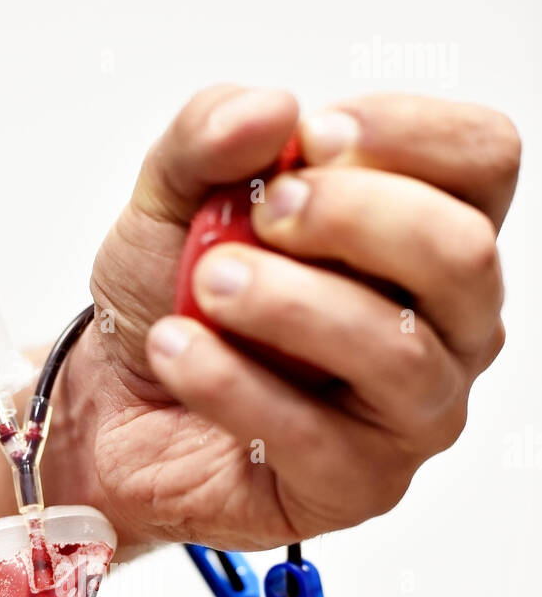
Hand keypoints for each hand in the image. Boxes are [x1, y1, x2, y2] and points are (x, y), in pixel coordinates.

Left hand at [51, 86, 519, 552]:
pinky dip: (233, 385)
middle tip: (261, 213)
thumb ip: (211, 135)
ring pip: (396, 350)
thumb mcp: (170, 193)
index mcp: (425, 235)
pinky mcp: (358, 485)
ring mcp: (412, 414)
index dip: (406, 134)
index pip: (483, 159)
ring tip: (206, 287)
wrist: (113, 403)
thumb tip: (272, 111)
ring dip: (289, 304)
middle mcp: (445, 326)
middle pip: (462, 254)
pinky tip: (180, 354)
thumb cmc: (170, 297)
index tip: (310, 139)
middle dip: (351, 218)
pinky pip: (315, 435)